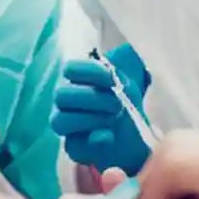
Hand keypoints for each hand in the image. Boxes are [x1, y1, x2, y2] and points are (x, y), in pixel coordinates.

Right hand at [51, 44, 151, 175]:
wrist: (137, 133)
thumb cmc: (127, 100)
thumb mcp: (132, 76)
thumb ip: (128, 58)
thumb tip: (127, 49)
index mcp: (77, 80)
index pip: (70, 69)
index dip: (88, 71)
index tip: (111, 77)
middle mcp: (67, 102)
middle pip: (62, 95)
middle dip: (92, 97)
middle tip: (117, 103)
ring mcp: (68, 126)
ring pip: (60, 121)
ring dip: (89, 118)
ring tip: (113, 118)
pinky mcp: (76, 148)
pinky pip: (72, 147)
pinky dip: (90, 141)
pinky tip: (108, 135)